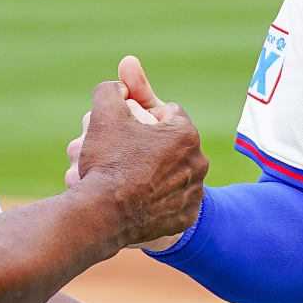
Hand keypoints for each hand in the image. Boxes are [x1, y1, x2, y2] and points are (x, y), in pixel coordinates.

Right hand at [73, 77, 205, 250]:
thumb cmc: (108, 161)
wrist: (104, 215)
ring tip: (130, 175)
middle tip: (125, 152)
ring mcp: (194, 193)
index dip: (144, 115)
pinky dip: (159, 198)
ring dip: (157, 170)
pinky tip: (139, 197)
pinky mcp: (186, 217)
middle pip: (172, 144)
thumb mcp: (104, 115)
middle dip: (152, 144)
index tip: (128, 127)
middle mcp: (198, 162)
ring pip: (173, 172)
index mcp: (185, 133)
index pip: (167, 113)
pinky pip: (173, 201)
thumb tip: (118, 85)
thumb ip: (110, 90)